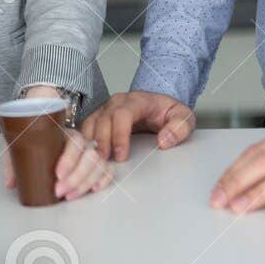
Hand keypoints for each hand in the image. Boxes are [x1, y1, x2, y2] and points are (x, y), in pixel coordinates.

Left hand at [3, 126, 112, 200]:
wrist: (43, 139)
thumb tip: (11, 183)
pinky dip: (103, 180)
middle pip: (89, 156)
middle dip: (76, 177)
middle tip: (59, 191)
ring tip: (69, 196)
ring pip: (99, 165)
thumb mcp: (22, 147)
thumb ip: (15, 162)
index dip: (69, 159)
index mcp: (65, 133)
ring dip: (85, 183)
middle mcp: (81, 142)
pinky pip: (108, 171)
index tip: (58, 174)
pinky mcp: (98, 166)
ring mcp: (91, 154)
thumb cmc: (35, 142)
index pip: (75, 142)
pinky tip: (94, 189)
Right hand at [79, 90, 195, 160]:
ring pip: (90, 124)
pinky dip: (82, 144)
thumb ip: (179, 127)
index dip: (119, 135)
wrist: (157, 105)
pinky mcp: (98, 118)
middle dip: (101, 143)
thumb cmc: (167, 112)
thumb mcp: (182, 116)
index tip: (121, 155)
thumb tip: (164, 141)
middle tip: (103, 163)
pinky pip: (85, 129)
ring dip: (88, 144)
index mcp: (136, 100)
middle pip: (102, 120)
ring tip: (91, 163)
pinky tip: (83, 158)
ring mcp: (104, 109)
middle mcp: (116, 103)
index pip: (122, 114)